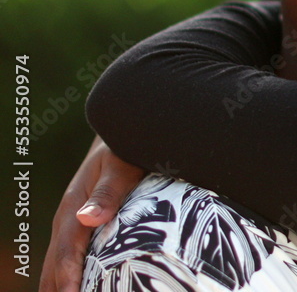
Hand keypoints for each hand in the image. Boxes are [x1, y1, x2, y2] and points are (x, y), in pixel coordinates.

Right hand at [40, 136, 145, 291]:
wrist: (121, 136)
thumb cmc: (125, 151)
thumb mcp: (120, 167)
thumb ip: (107, 192)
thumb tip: (87, 218)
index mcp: (73, 209)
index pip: (67, 253)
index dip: (67, 280)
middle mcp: (67, 221)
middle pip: (55, 265)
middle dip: (58, 289)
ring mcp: (72, 225)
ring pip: (57, 264)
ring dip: (58, 285)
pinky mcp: (82, 228)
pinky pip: (69, 258)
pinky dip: (67, 277)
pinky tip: (77, 289)